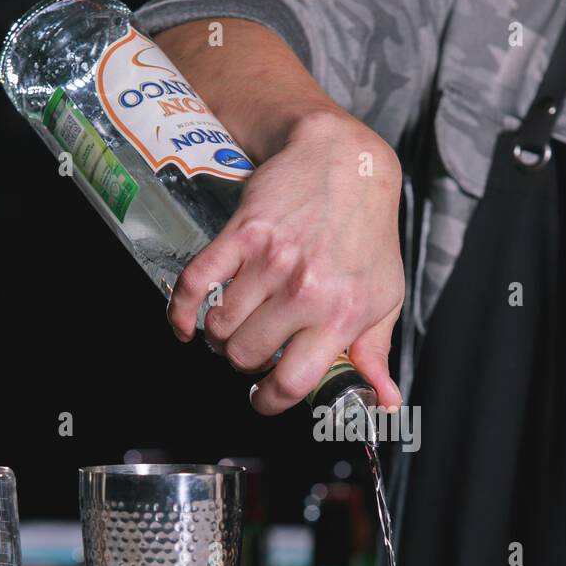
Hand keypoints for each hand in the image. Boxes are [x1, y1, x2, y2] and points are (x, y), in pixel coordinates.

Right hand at [165, 108, 404, 414]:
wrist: (346, 163)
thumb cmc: (366, 234)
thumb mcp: (384, 297)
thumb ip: (375, 353)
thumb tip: (383, 402)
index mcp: (342, 315)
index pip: (292, 382)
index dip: (269, 401)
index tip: (262, 398)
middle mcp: (306, 292)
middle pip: (246, 357)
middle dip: (242, 362)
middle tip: (251, 348)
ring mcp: (271, 262)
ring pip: (220, 327)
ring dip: (218, 335)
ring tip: (231, 326)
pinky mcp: (241, 234)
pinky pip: (194, 285)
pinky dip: (181, 312)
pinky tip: (186, 322)